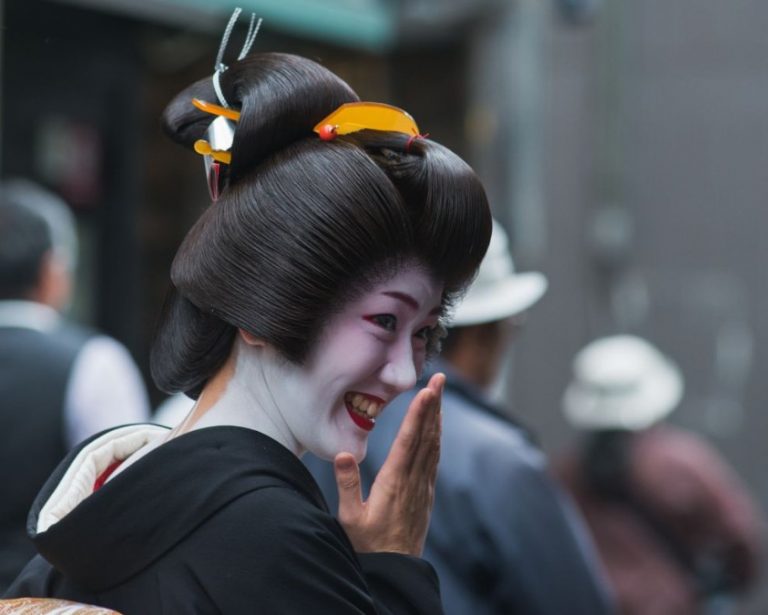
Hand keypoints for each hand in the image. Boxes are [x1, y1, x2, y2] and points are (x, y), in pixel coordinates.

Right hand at [334, 373, 443, 555]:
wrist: (396, 572)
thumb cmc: (368, 546)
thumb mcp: (350, 519)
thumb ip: (347, 486)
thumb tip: (342, 454)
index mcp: (394, 482)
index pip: (409, 441)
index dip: (418, 414)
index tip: (426, 391)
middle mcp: (413, 480)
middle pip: (425, 436)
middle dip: (432, 406)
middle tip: (439, 379)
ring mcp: (422, 487)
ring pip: (433, 445)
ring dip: (436, 418)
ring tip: (439, 394)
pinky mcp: (426, 494)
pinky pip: (433, 459)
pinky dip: (436, 438)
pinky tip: (436, 429)